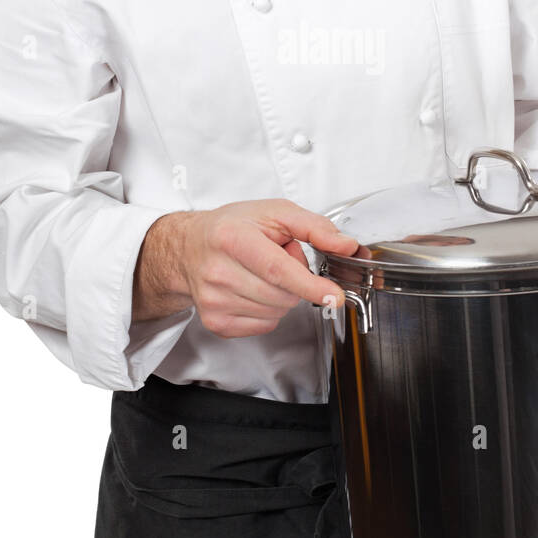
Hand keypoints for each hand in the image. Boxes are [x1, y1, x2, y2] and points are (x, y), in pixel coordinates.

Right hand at [132, 199, 359, 336]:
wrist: (190, 247)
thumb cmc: (233, 227)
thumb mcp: (275, 212)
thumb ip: (315, 227)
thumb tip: (347, 246)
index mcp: (232, 238)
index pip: (278, 270)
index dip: (310, 285)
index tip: (333, 295)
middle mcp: (218, 271)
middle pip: (282, 294)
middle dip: (296, 281)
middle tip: (279, 258)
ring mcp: (214, 300)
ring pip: (277, 312)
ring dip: (283, 295)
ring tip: (262, 272)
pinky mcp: (215, 322)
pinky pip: (264, 325)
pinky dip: (269, 310)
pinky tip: (253, 290)